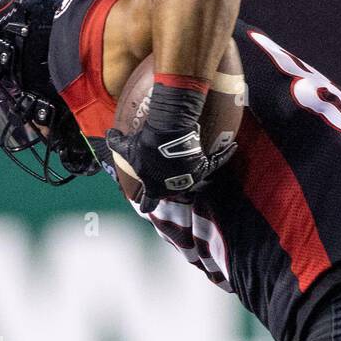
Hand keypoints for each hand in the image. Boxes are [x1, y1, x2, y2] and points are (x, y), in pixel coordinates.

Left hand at [104, 79, 235, 212]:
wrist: (167, 136)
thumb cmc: (146, 145)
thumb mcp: (127, 146)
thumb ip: (116, 143)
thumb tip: (108, 134)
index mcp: (155, 187)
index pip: (149, 201)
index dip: (145, 204)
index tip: (143, 207)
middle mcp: (174, 187)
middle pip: (172, 190)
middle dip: (170, 185)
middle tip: (170, 175)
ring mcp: (191, 178)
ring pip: (193, 178)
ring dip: (193, 171)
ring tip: (193, 162)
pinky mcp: (205, 166)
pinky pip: (216, 161)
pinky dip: (225, 154)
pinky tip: (232, 148)